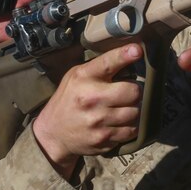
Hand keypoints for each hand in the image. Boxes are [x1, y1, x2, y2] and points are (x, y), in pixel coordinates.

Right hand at [33, 44, 144, 176]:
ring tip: (123, 108)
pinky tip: (120, 122)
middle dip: (134, 91)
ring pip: (136, 112)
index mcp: (83, 78)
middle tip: (127, 92)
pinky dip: (130, 126)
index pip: (108, 62)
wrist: (53, 134)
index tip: (137, 50)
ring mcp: (98, 121)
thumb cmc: (69, 99)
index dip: (124, 55)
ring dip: (133, 109)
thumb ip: (100, 67)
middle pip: (134, 91)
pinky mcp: (104, 139)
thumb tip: (131, 55)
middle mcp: (91, 99)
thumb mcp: (76, 77)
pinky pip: (132, 130)